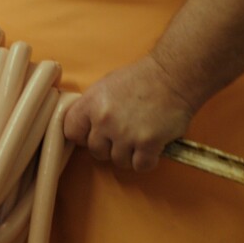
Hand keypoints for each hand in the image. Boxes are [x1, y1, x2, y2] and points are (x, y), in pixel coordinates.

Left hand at [62, 55, 194, 171]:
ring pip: (119, 161)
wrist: (172, 76)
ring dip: (129, 155)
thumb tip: (87, 126)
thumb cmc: (140, 78)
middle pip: (96, 151)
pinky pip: (140, 166)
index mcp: (91, 103)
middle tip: (122, 136)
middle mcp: (104, 120)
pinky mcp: (148, 144)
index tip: (93, 135)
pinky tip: (151, 148)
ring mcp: (125, 133)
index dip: (82, 136)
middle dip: (109, 147)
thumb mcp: (105, 86)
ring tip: (139, 140)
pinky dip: (147, 161)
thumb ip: (93, 107)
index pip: (71, 132)